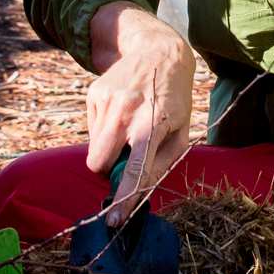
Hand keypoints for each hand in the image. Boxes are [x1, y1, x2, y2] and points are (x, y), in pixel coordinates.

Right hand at [86, 2, 194, 224]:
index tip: (115, 221)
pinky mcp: (94, 94)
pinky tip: (121, 114)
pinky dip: (105, 131)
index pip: (135, 170)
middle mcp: (126, 112)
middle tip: (125, 161)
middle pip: (99, 163)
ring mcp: (107, 102)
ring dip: (108, 151)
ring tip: (127, 132)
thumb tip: (140, 193)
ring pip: (94, 149)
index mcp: (152, 124)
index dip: (125, 198)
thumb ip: (162, 164)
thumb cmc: (174, 100)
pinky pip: (92, 130)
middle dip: (108, 171)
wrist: (157, 52)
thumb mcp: (181, 131)